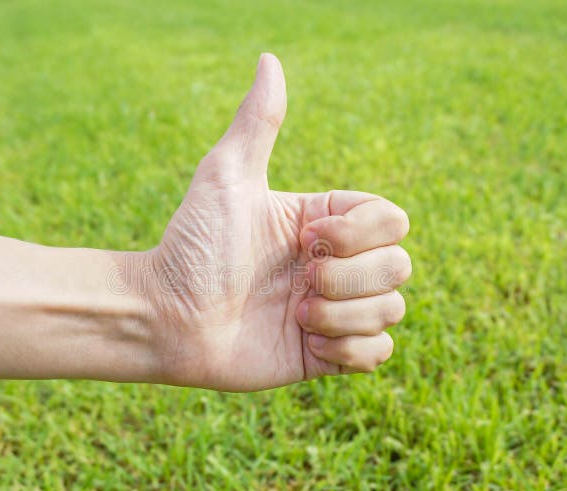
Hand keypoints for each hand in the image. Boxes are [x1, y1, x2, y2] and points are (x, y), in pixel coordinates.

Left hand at [142, 54, 410, 390]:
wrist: (165, 317)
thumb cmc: (192, 246)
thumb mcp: (227, 177)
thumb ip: (258, 122)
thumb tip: (270, 60)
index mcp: (323, 223)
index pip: (392, 220)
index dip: (360, 233)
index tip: (306, 239)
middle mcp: (335, 266)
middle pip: (400, 266)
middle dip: (349, 278)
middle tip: (295, 283)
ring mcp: (333, 310)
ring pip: (392, 310)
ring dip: (344, 315)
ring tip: (294, 316)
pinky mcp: (325, 355)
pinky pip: (378, 354)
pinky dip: (351, 350)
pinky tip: (307, 343)